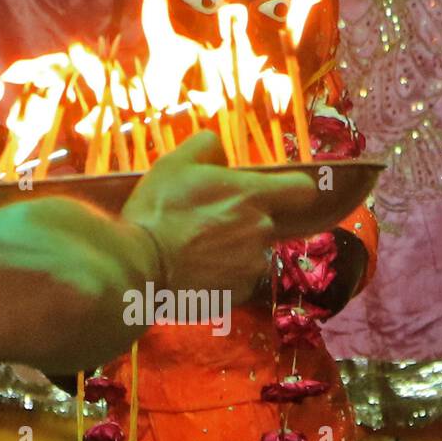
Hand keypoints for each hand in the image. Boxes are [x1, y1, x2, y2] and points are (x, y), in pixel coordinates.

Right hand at [121, 131, 345, 304]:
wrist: (140, 265)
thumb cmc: (157, 211)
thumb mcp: (174, 162)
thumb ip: (205, 147)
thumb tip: (219, 151)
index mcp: (252, 195)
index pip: (302, 189)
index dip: (293, 190)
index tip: (279, 193)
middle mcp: (261, 229)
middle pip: (267, 223)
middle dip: (244, 223)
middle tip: (206, 224)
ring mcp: (252, 264)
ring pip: (251, 254)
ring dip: (232, 252)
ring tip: (196, 252)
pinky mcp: (239, 293)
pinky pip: (238, 281)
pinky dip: (222, 278)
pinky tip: (195, 273)